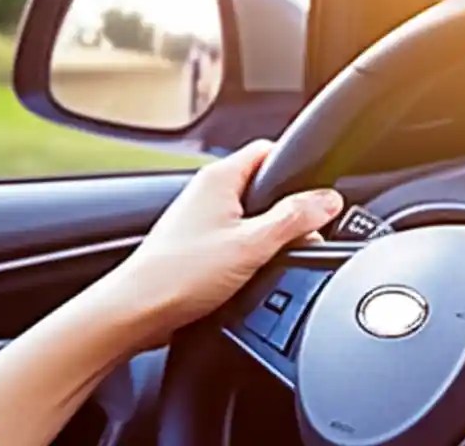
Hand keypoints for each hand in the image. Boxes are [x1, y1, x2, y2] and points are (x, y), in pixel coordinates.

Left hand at [94, 140, 342, 349]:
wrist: (136, 313)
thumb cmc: (179, 274)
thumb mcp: (253, 244)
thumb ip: (295, 218)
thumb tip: (328, 201)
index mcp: (219, 178)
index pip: (269, 151)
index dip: (297, 168)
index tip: (318, 193)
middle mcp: (207, 193)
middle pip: (265, 187)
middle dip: (288, 211)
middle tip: (301, 236)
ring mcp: (201, 220)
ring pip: (252, 217)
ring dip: (269, 236)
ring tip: (272, 260)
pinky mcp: (198, 247)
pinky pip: (237, 240)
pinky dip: (251, 253)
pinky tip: (253, 275)